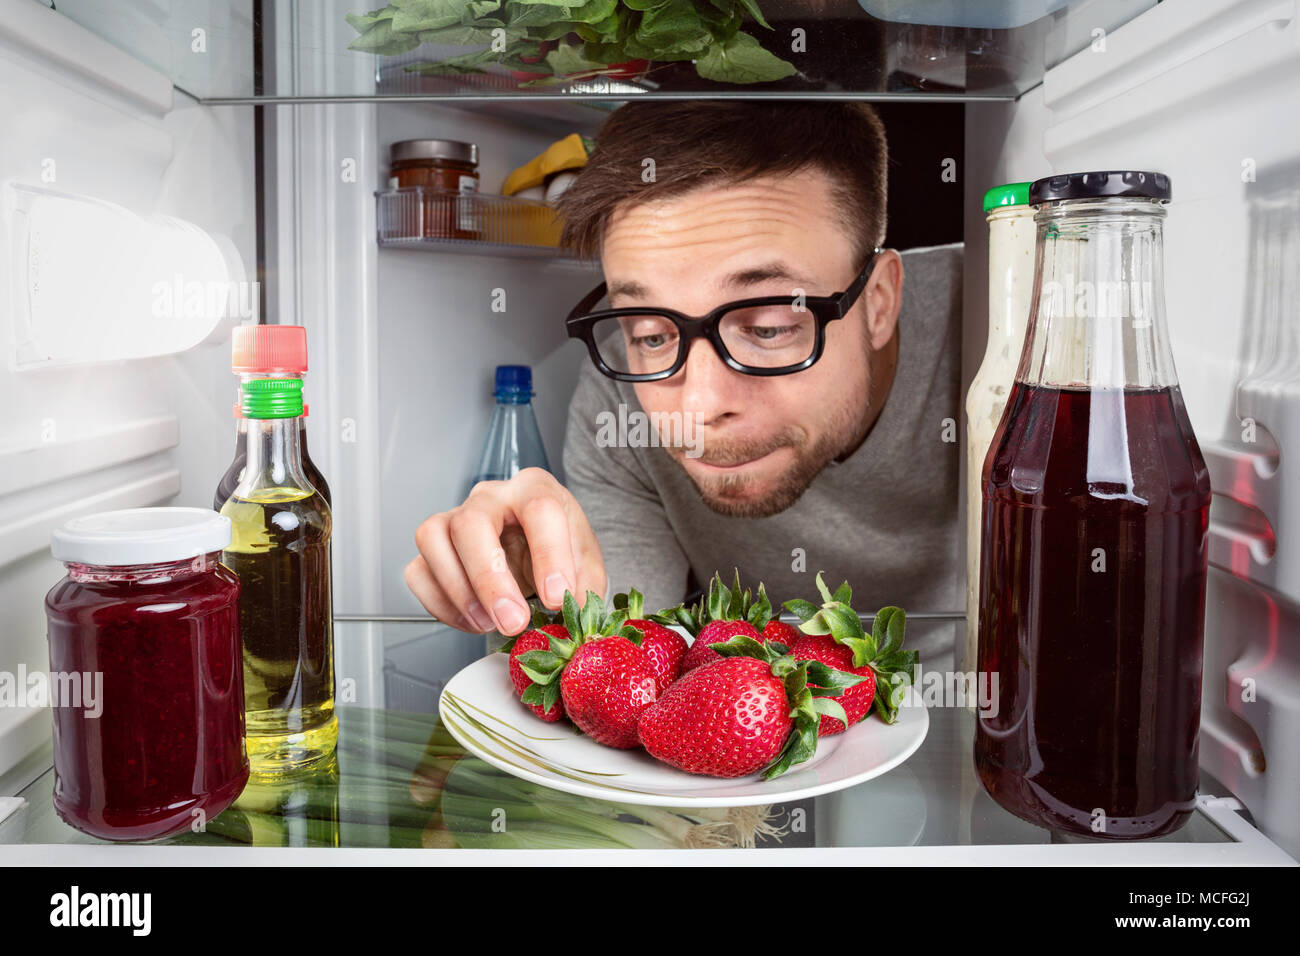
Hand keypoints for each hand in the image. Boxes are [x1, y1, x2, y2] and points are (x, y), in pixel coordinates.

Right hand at [404, 467, 606, 635]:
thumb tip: (575, 610)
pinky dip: (441, 604)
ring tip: (490, 623)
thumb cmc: (559, 546)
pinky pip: (418, 571)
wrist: (537, 547)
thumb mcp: (585, 561)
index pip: (539, 508)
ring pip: (433, 538)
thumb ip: (585, 584)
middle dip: (489, 579)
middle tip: (513, 621)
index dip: (548, 555)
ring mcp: (455, 517)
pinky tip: (473, 620)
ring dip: (459, 592)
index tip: (556, 598)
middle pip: (471, 522)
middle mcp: (490, 497)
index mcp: (534, 488)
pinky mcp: (434, 546)